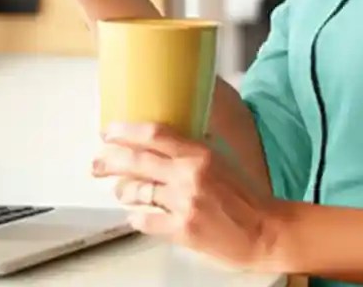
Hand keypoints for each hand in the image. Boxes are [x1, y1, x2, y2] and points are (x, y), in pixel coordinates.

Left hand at [91, 123, 286, 272]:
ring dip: (123, 191)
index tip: (109, 131)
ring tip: (121, 191)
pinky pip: (145, 220)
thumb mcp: (221, 161)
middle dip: (109, 160)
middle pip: (137, 161)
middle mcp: (190, 176)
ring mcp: (184, 203)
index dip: (126, 131)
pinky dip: (136, 217)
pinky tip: (137, 215)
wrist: (265, 231)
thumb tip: (161, 140)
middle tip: (97, 162)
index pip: (155, 134)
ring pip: (136, 192)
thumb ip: (192, 150)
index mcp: (201, 154)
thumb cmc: (245, 198)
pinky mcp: (182, 230)